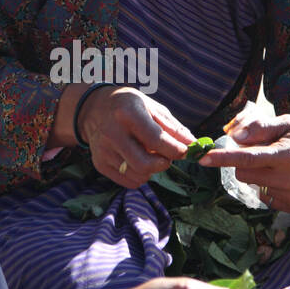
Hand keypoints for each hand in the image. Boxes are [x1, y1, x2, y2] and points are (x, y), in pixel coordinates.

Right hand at [77, 86, 192, 187]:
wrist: (96, 108)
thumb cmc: (130, 107)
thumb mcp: (153, 108)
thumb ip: (174, 128)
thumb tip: (194, 145)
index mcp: (127, 113)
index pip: (156, 140)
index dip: (175, 150)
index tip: (184, 151)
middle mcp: (112, 132)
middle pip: (145, 164)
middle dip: (163, 164)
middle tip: (166, 156)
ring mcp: (103, 150)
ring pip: (138, 176)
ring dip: (152, 170)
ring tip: (150, 155)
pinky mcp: (99, 163)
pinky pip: (128, 181)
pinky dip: (140, 175)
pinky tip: (138, 160)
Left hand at [199, 109, 289, 213]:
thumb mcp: (288, 122)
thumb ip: (260, 128)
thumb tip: (234, 136)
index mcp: (287, 155)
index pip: (247, 158)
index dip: (222, 159)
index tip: (202, 159)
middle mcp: (289, 179)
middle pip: (243, 174)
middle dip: (243, 162)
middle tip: (260, 150)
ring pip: (253, 186)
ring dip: (257, 174)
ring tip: (277, 163)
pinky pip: (266, 197)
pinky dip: (268, 186)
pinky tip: (285, 176)